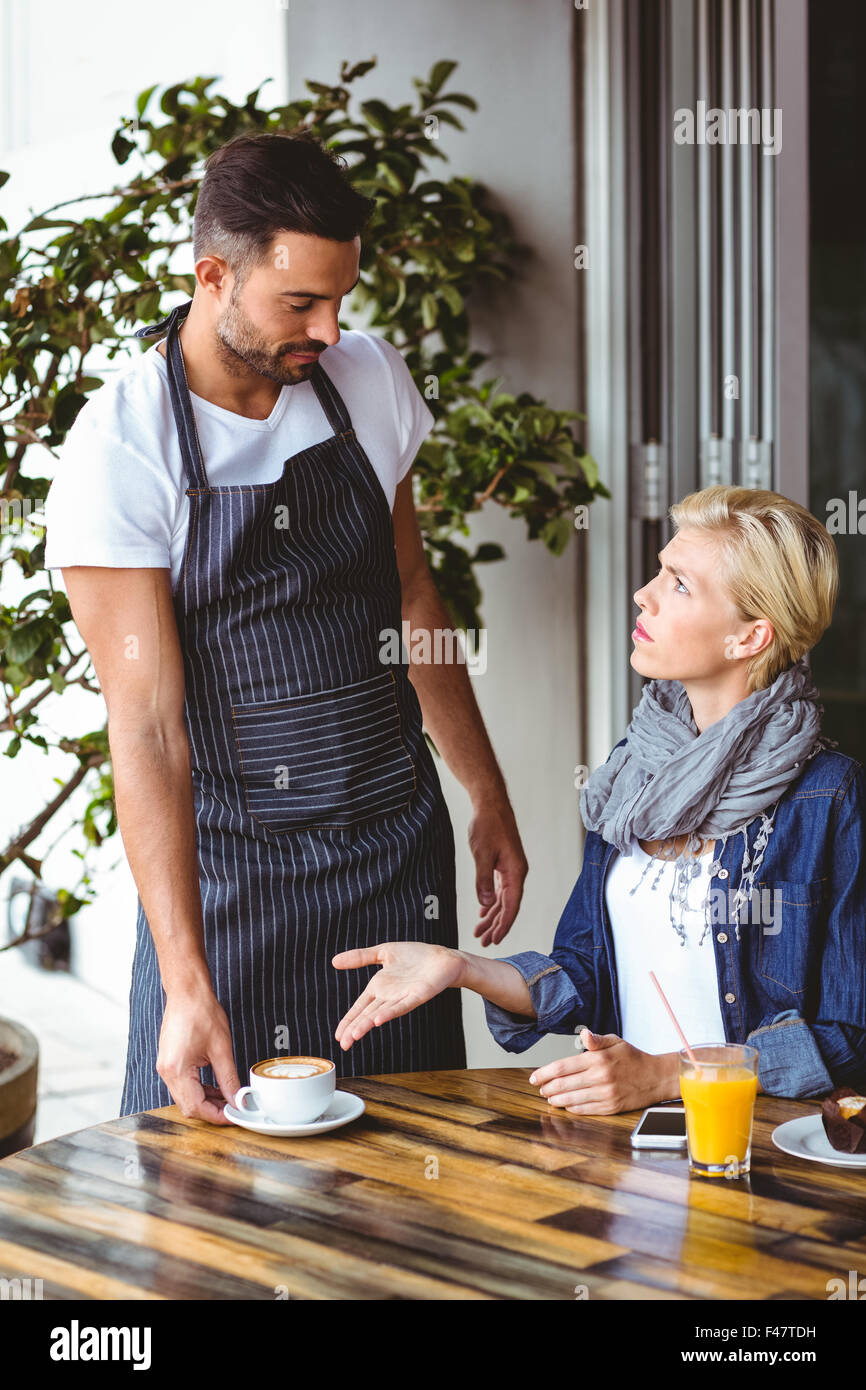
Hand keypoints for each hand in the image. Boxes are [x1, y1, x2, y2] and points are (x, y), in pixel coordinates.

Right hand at [157, 986, 241, 1123]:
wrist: (187, 992)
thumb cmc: (201, 1012)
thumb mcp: (221, 1049)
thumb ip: (229, 1078)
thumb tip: (237, 1099)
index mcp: (177, 1070)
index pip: (196, 1107)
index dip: (216, 1115)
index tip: (234, 1116)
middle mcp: (166, 1072)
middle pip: (188, 1106)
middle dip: (212, 1110)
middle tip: (234, 1108)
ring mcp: (165, 1067)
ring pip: (185, 1097)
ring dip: (206, 1101)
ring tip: (228, 1097)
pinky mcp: (168, 1062)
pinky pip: (183, 1085)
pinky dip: (199, 1090)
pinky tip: (215, 1086)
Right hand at [332, 942, 463, 1049]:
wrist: (442, 957)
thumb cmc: (415, 956)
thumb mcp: (383, 952)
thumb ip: (360, 957)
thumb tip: (334, 961)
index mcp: (379, 987)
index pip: (359, 1007)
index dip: (348, 1020)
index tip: (338, 1036)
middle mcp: (389, 996)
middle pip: (367, 1015)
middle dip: (354, 1029)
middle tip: (343, 1044)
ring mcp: (402, 997)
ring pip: (381, 1014)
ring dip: (367, 1024)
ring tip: (355, 1035)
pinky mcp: (417, 996)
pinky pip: (402, 1006)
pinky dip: (390, 1013)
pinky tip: (378, 1020)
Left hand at [468, 798, 527, 945]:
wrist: (490, 805)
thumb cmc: (487, 825)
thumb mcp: (482, 854)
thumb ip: (483, 880)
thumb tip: (485, 904)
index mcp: (516, 872)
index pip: (512, 905)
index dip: (504, 924)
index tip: (496, 940)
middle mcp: (517, 872)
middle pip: (508, 905)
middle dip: (497, 925)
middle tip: (485, 941)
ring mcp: (511, 868)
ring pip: (503, 898)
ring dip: (492, 915)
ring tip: (481, 931)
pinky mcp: (504, 864)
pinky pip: (500, 889)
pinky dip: (492, 901)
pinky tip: (484, 911)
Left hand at [528, 1029, 678, 1114]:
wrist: (656, 1077)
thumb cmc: (633, 1058)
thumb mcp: (616, 1041)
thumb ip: (596, 1040)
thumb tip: (584, 1034)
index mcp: (598, 1059)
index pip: (563, 1067)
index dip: (545, 1073)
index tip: (535, 1077)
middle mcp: (600, 1077)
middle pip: (564, 1085)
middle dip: (548, 1088)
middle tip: (540, 1088)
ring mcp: (605, 1094)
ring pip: (572, 1099)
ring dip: (557, 1100)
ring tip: (550, 1098)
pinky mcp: (611, 1107)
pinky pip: (586, 1109)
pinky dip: (572, 1108)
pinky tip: (566, 1105)